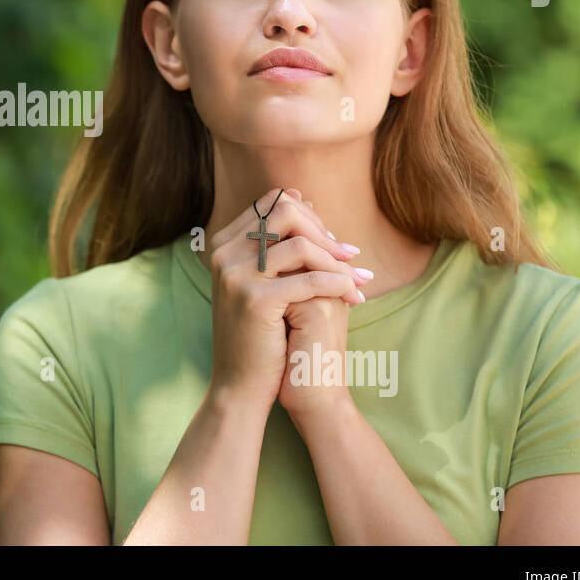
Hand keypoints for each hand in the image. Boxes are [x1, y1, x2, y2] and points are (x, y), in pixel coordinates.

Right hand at [204, 188, 367, 405]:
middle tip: (349, 255)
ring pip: (300, 243)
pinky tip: (352, 296)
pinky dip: (339, 284)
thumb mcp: (263, 278)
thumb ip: (277, 241)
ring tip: (356, 279)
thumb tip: (301, 195)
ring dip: (336, 260)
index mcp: (223, 243)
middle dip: (323, 231)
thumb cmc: (259, 332)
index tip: (332, 243)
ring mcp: (234, 274)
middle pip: (284, 210)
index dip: (309, 216)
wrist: (241, 384)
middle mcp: (223, 252)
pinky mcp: (254, 299)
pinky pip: (310, 279)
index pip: (273, 203)